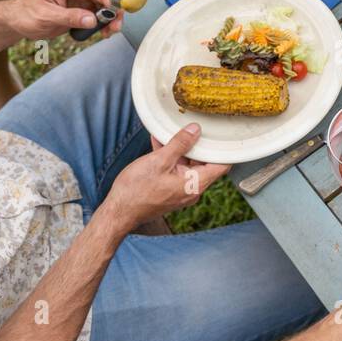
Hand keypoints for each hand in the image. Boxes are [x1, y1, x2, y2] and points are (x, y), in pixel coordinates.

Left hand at [11, 0, 121, 39]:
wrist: (17, 21)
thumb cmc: (26, 13)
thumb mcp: (46, 16)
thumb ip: (70, 17)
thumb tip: (91, 19)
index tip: (118, 9)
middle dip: (113, 11)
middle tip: (116, 25)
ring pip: (103, 7)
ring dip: (110, 19)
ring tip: (110, 32)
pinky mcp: (80, 10)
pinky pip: (97, 15)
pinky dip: (103, 24)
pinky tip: (102, 32)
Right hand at [104, 125, 229, 231]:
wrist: (117, 212)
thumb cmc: (136, 191)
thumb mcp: (159, 161)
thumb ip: (180, 144)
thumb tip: (195, 130)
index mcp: (195, 184)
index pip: (221, 166)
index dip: (224, 149)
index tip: (222, 134)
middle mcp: (191, 190)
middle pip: (204, 163)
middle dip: (196, 145)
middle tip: (193, 128)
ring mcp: (180, 191)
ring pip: (187, 165)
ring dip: (179, 149)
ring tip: (170, 132)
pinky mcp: (169, 191)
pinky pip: (175, 170)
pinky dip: (170, 158)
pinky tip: (159, 143)